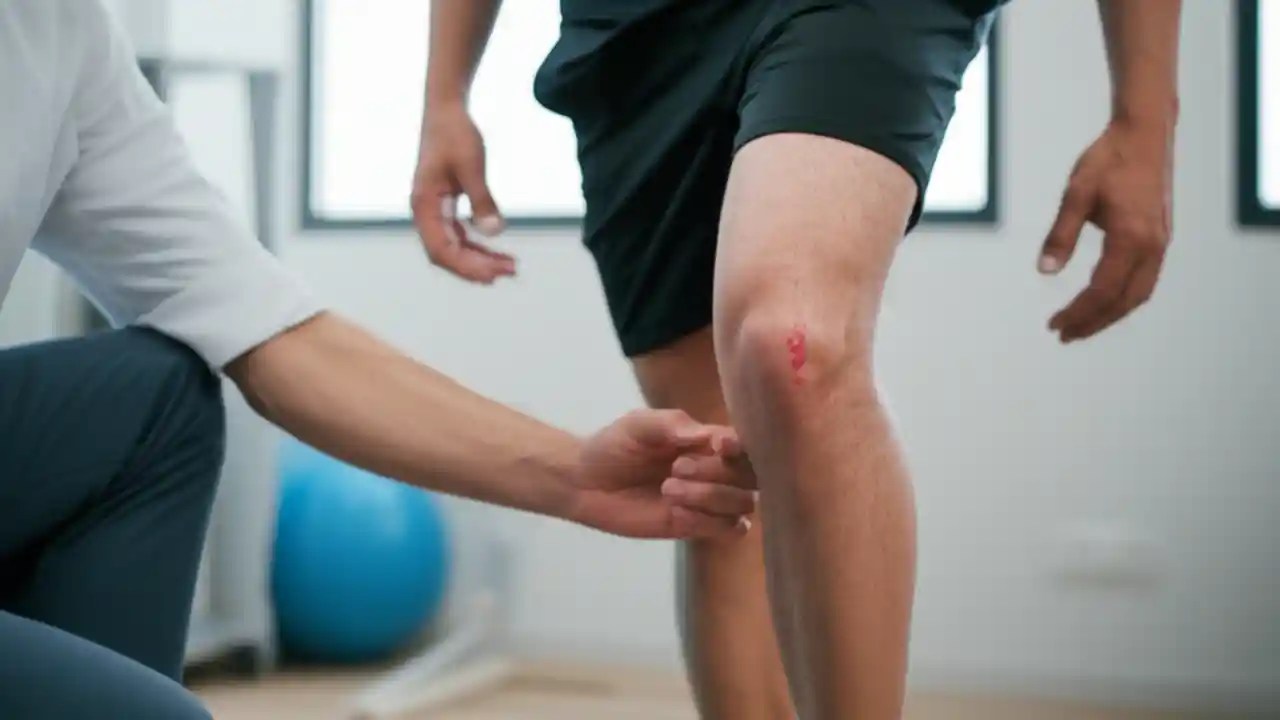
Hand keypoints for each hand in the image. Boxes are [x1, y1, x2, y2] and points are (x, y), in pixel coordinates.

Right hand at [411, 102, 513, 283]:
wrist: (446, 110)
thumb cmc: (455, 133)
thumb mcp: (471, 166)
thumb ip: (481, 200)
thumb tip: (493, 232)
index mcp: (424, 206)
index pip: (442, 250)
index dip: (467, 266)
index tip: (494, 273)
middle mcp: (425, 213)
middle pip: (447, 254)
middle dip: (477, 267)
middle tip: (510, 271)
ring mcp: (434, 211)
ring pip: (453, 247)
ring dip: (479, 259)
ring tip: (508, 265)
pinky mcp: (445, 206)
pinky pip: (458, 235)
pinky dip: (476, 246)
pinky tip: (495, 251)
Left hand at [568, 409, 756, 540]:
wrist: (585, 483)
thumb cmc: (614, 446)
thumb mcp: (639, 425)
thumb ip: (673, 425)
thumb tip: (711, 436)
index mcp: (706, 442)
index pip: (744, 445)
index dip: (739, 447)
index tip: (718, 446)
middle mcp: (714, 471)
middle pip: (750, 477)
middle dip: (718, 473)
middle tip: (676, 469)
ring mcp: (706, 502)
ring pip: (743, 505)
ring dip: (711, 498)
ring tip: (669, 490)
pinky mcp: (694, 528)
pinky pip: (726, 531)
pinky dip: (708, 523)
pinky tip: (676, 514)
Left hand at [1039, 120, 1173, 341]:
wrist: (1144, 134)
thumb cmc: (1108, 160)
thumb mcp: (1075, 195)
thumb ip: (1060, 235)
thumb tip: (1045, 271)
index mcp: (1131, 238)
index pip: (1102, 290)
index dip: (1078, 312)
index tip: (1055, 325)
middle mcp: (1152, 246)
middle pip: (1124, 301)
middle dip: (1093, 322)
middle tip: (1063, 334)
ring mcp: (1161, 243)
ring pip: (1138, 294)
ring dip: (1109, 314)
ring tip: (1080, 325)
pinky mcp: (1161, 238)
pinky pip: (1145, 280)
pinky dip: (1123, 298)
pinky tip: (1103, 300)